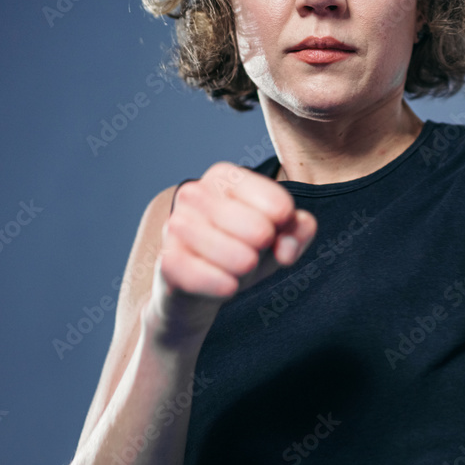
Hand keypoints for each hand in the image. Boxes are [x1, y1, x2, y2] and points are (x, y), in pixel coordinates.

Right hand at [145, 162, 316, 346]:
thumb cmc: (245, 249)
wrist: (208, 287)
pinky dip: (215, 282)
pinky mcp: (166, 260)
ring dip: (240, 264)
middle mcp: (195, 193)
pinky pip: (189, 269)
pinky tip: (229, 287)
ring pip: (217, 245)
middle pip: (252, 225)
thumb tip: (286, 247)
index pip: (274, 201)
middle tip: (257, 254)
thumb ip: (299, 230)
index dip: (286, 223)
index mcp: (224, 177)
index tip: (277, 234)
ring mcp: (175, 226)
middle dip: (264, 246)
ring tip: (243, 268)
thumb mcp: (279, 237)